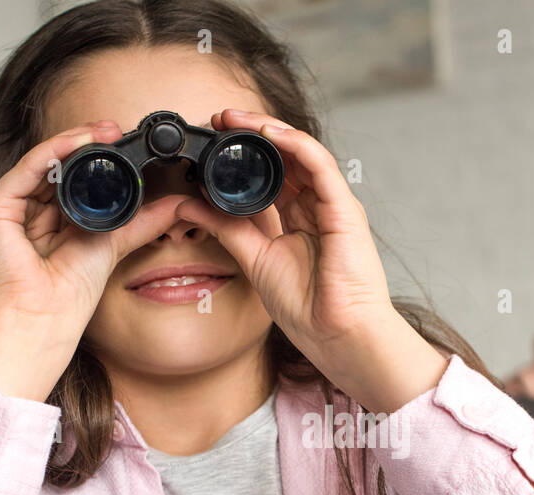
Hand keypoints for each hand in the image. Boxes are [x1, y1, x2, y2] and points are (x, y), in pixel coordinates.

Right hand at [0, 120, 187, 401]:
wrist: (42, 321)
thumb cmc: (67, 298)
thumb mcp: (115, 245)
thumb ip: (144, 223)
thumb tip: (179, 206)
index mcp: (52, 222)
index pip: (75, 179)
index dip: (100, 159)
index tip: (128, 142)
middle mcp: (28, 213)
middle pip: (59, 166)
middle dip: (90, 146)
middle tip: (121, 130)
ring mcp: (9, 209)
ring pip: (44, 162)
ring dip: (76, 142)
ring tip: (106, 131)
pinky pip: (27, 169)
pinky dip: (54, 151)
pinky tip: (80, 142)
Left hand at [171, 109, 446, 413]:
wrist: (339, 336)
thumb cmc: (309, 309)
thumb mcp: (254, 260)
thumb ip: (226, 228)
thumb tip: (189, 206)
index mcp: (299, 219)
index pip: (271, 174)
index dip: (243, 155)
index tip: (210, 141)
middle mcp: (317, 207)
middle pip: (285, 157)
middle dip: (251, 134)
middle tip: (218, 120)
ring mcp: (333, 205)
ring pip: (301, 152)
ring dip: (267, 130)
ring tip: (234, 119)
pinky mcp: (344, 208)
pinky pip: (319, 164)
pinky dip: (294, 144)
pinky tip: (267, 132)